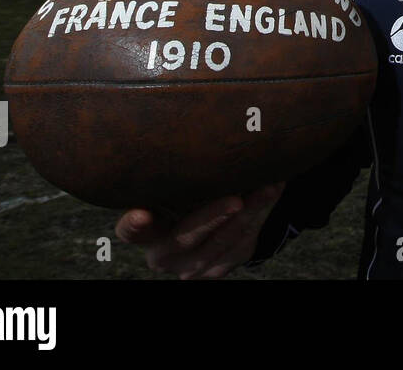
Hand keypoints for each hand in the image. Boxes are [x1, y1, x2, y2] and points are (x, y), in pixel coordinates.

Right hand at [115, 182, 285, 279]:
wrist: (210, 223)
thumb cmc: (188, 192)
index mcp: (145, 231)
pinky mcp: (218, 269)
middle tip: (235, 199)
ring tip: (268, 186)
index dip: (135, 224)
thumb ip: (183, 172)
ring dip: (249, 212)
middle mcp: (162, 254)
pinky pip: (241, 245)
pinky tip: (271, 192)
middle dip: (212, 217)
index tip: (142, 214)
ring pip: (221, 242)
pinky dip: (259, 216)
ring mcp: (190, 266)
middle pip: (185, 238)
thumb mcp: (179, 185)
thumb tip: (206, 133)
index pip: (131, 231)